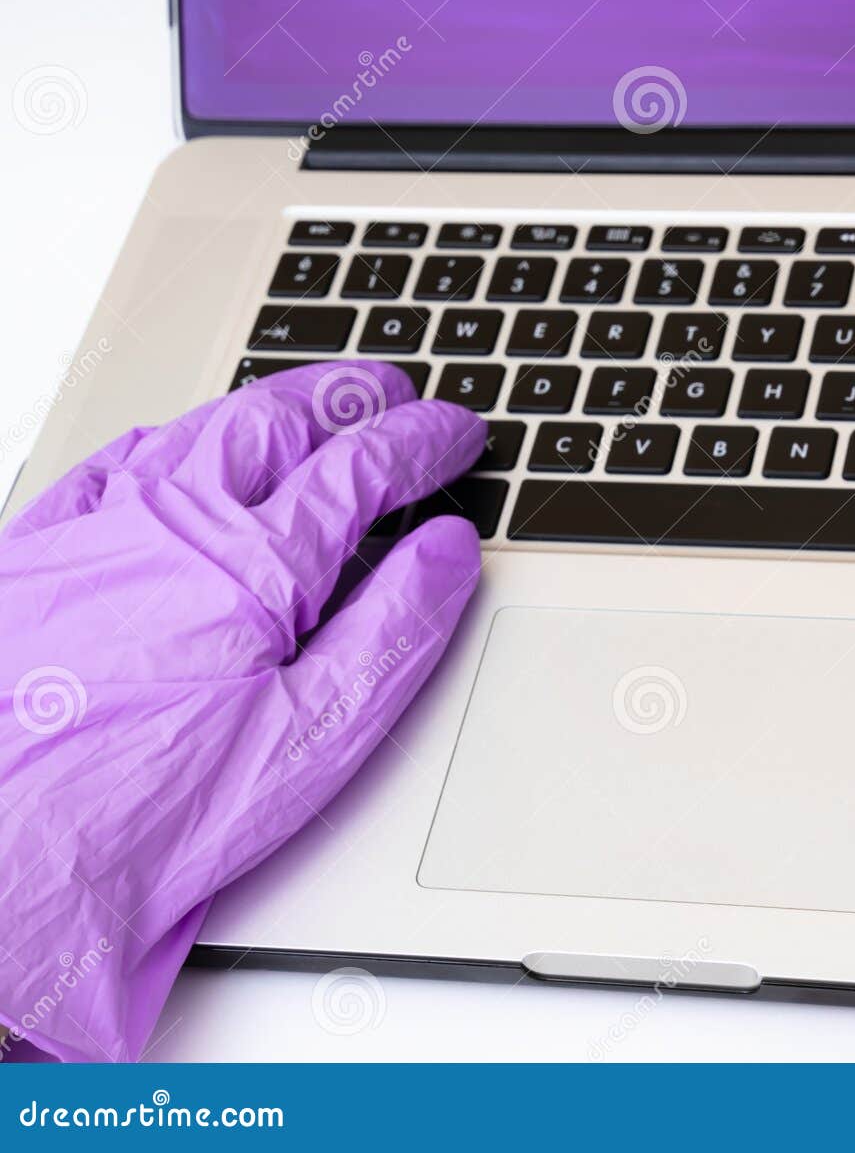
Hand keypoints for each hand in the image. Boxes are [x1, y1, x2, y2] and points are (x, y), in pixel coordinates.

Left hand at [0, 362, 484, 1060]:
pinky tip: (179, 448)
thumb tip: (448, 551)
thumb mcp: (312, 740)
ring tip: (308, 405)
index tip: (456, 434)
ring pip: (195, 430)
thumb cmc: (148, 817)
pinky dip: (166, 440)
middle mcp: (169, 521)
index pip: (360, 468)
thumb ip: (394, 631)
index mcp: (253, 563)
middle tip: (391, 394)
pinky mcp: (34, 560)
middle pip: (277, 421)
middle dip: (347, 398)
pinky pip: (109, 464)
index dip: (421, 442)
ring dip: (267, 407)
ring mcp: (95, 532)